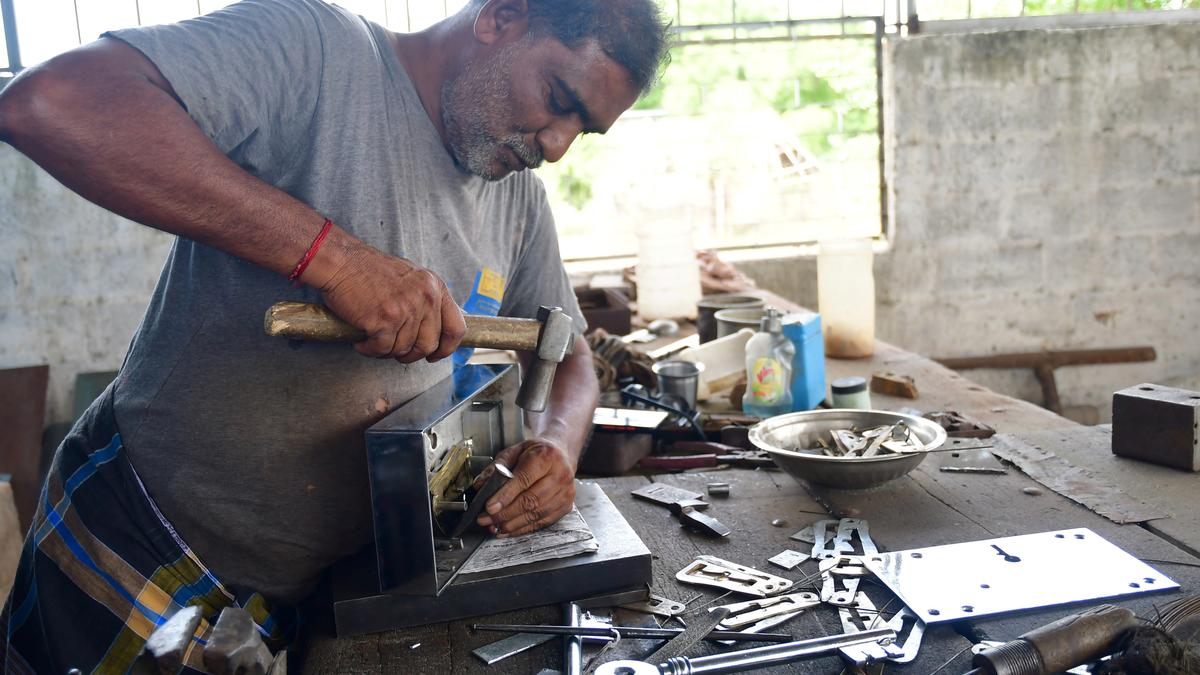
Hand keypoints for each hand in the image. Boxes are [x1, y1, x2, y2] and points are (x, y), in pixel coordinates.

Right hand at [312, 239, 466, 362]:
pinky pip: (382, 349)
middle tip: (396, 351)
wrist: (342, 262)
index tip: (435, 355)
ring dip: (386, 350)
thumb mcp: (413, 278)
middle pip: (429, 345)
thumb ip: (427, 300)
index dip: (446, 348)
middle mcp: (426, 298)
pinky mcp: (384, 320)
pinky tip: (362, 341)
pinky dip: (370, 350)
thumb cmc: (371, 270)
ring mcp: (406, 309)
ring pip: (403, 349)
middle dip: (411, 354)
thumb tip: (437, 328)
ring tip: (374, 340)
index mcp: (435, 288)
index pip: (456, 328)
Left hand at [476, 439, 576, 537]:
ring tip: (494, 526)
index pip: (524, 479)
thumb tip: (481, 485)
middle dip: (505, 513)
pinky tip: (508, 529)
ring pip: (537, 514)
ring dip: (512, 524)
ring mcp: (565, 492)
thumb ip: (496, 467)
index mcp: (546, 456)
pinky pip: (543, 522)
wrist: (560, 454)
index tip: (489, 507)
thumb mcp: (514, 451)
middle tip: (485, 519)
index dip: (505, 495)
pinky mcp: (566, 506)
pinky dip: (523, 529)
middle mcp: (560, 474)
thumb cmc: (536, 453)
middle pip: (531, 500)